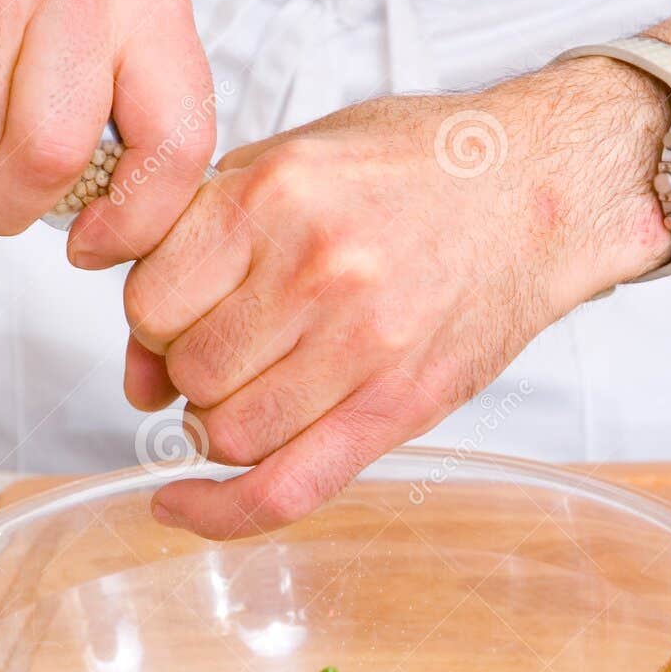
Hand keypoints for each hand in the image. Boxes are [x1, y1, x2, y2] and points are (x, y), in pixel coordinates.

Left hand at [122, 60, 670, 537]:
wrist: (533, 191)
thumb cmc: (413, 167)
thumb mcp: (287, 158)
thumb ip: (197, 241)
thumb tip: (137, 362)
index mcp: (273, 196)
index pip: (149, 303)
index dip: (151, 318)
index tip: (177, 311)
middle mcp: (314, 271)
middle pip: (188, 373)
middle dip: (189, 369)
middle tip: (227, 344)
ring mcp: (360, 346)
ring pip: (227, 434)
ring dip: (221, 421)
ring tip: (255, 384)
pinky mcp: (399, 407)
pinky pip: (283, 489)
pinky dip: (219, 513)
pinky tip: (182, 505)